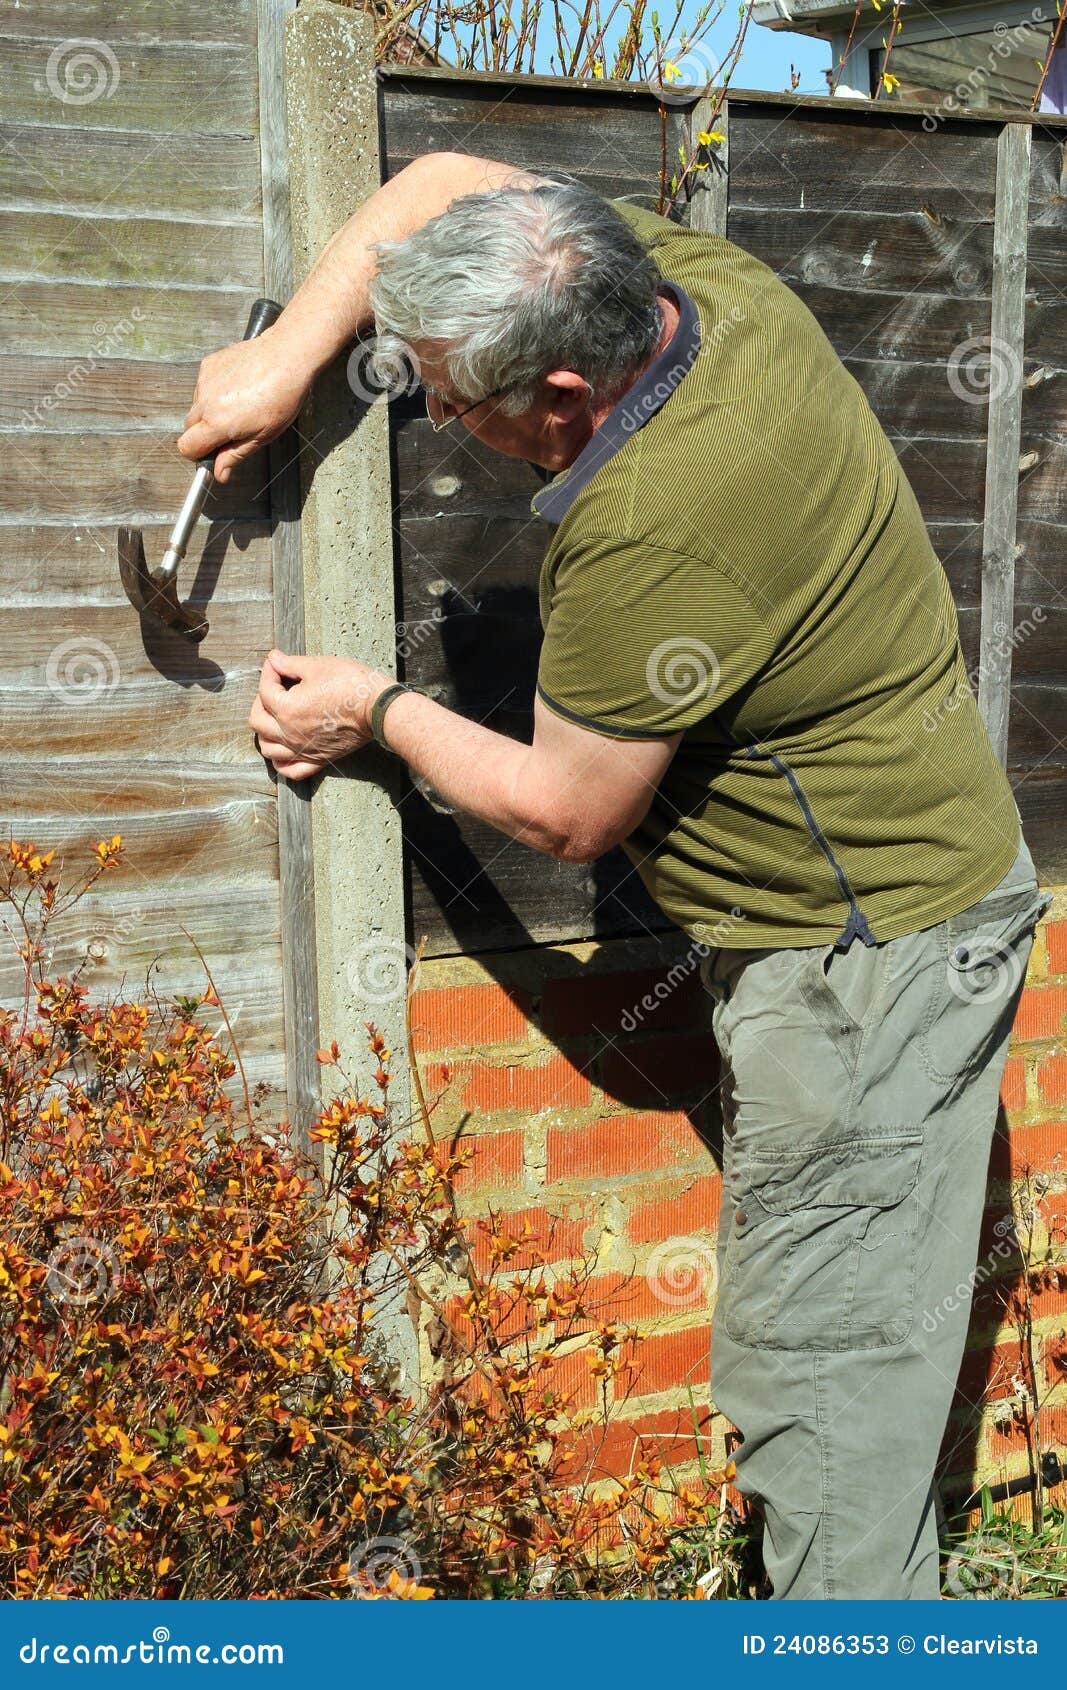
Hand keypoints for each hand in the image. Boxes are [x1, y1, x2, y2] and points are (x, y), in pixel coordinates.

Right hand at [176, 327, 310, 482]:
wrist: (286, 357)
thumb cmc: (282, 397)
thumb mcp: (262, 436)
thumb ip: (235, 455)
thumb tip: (219, 474)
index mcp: (218, 423)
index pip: (187, 447)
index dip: (198, 454)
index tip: (212, 453)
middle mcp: (205, 401)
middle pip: (188, 428)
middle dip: (204, 434)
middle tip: (231, 430)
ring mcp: (204, 381)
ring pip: (196, 406)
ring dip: (210, 411)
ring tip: (239, 404)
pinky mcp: (208, 365)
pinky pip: (202, 386)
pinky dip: (214, 391)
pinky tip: (236, 388)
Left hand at [248, 650, 392, 780]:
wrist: (379, 709)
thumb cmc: (352, 685)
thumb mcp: (318, 666)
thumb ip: (289, 664)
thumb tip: (273, 658)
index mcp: (287, 709)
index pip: (265, 689)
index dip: (269, 671)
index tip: (276, 662)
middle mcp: (290, 733)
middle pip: (258, 721)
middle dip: (261, 701)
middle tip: (274, 688)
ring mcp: (303, 749)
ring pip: (268, 749)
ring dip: (265, 732)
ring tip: (275, 718)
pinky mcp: (318, 759)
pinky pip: (291, 770)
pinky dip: (281, 763)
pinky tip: (284, 749)